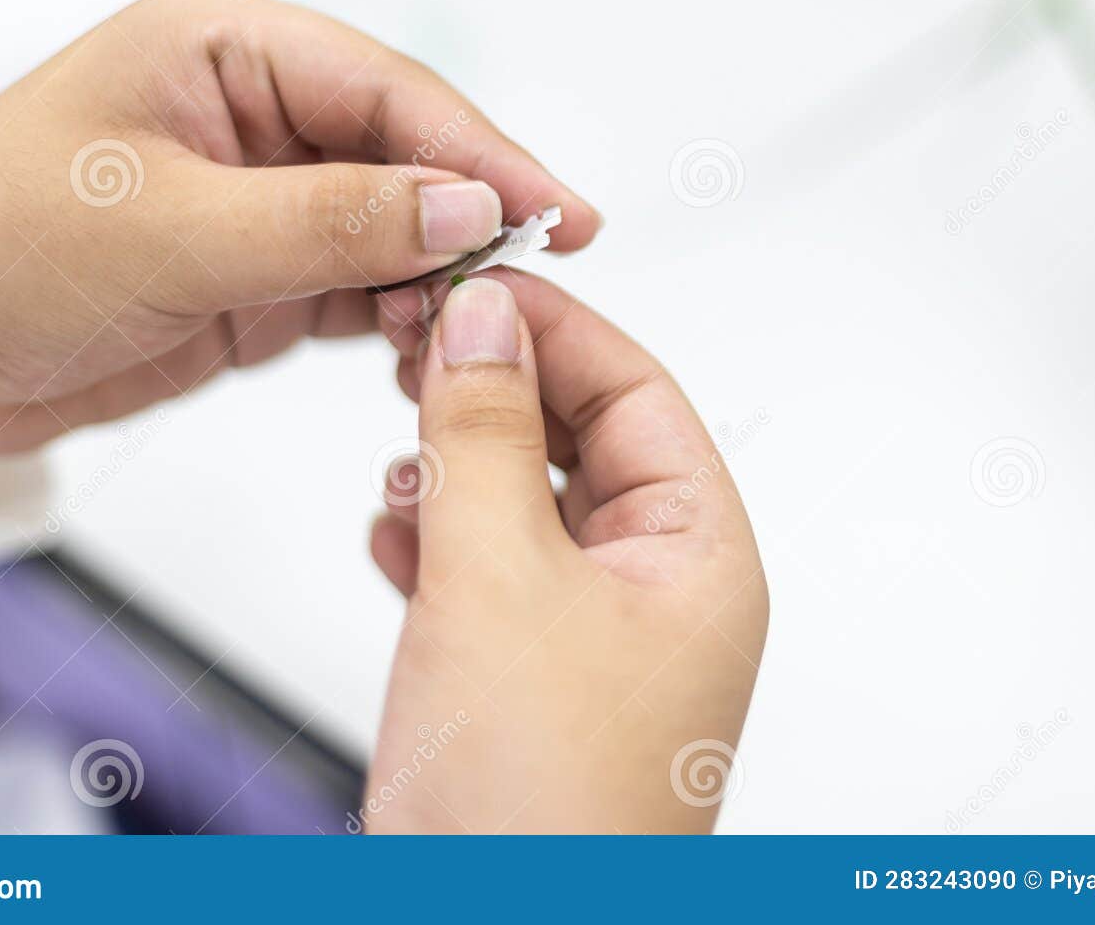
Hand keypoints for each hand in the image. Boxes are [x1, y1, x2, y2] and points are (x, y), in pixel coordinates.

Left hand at [0, 0, 600, 466]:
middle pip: (404, 152)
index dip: (479, 149)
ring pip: (391, 226)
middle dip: (470, 216)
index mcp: (223, 47)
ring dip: (436, 277)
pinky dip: (395, 318)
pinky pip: (356, 286)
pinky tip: (422, 349)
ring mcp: (261, 196)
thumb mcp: (173, 231)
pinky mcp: (258, 273)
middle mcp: (253, 110)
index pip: (387, 88)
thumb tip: (470, 209)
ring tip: (478, 330)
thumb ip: (331, 220)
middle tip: (542, 276)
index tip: (553, 212)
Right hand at [359, 272, 767, 832]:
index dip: (551, 325)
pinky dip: (440, 539)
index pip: (636, 391)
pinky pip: (490, 574)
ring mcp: (594, 644)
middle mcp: (659, 597)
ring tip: (402, 449)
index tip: (469, 281)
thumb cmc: (539, 813)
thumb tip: (482, 316)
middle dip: (495, 392)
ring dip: (461, 465)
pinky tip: (396, 532)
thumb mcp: (498, 580)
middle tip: (414, 344)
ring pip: (529, 505)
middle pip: (583, 440)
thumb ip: (488, 432)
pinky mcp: (530, 684)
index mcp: (698, 560)